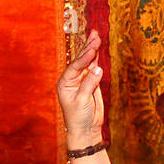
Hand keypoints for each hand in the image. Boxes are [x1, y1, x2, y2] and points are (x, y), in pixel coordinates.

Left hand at [57, 30, 104, 149]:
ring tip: (96, 35)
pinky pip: (94, 68)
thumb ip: (89, 84)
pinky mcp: (91, 83)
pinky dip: (97, 58)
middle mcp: (72, 79)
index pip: (75, 66)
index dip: (84, 57)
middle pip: (81, 60)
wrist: (86, 129)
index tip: (93, 48)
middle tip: (95, 34)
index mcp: (65, 82)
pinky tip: (98, 48)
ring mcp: (82, 80)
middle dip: (88, 47)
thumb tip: (98, 68)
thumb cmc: (78, 117)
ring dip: (92, 49)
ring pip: (88, 62)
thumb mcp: (82, 100)